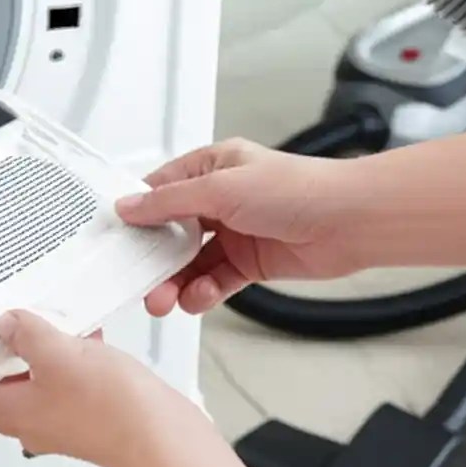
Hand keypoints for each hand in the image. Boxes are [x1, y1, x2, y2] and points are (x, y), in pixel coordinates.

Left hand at [0, 311, 203, 466]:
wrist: (161, 436)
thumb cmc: (111, 410)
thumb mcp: (57, 353)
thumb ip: (25, 333)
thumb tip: (6, 323)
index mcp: (7, 411)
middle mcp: (30, 418)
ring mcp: (59, 416)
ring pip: (35, 376)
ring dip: (37, 348)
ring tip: (43, 319)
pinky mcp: (87, 410)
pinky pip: (67, 377)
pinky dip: (69, 354)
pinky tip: (84, 332)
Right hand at [116, 138, 356, 315]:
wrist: (349, 221)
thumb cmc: (298, 189)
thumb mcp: (221, 188)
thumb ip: (170, 202)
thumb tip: (129, 206)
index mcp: (211, 167)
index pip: (160, 190)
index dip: (137, 214)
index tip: (116, 238)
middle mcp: (220, 199)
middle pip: (171, 233)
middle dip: (153, 260)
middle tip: (139, 281)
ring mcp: (234, 232)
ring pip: (190, 263)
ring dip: (175, 282)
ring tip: (165, 299)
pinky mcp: (249, 263)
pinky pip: (214, 281)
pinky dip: (203, 292)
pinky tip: (198, 298)